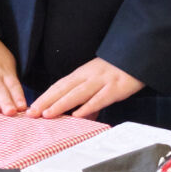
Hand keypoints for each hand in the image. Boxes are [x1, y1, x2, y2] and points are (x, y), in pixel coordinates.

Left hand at [27, 58, 144, 119]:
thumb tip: (80, 117)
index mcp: (83, 73)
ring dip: (61, 104)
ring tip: (47, 115)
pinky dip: (88, 106)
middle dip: (46, 101)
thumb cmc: (119, 70)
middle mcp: (89, 76)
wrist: (139, 55)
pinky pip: (99, 98)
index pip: (59, 85)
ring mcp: (102, 81)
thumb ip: (89, 100)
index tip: (31, 107)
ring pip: (77, 93)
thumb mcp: (100, 81)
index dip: (45, 96)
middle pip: (63, 88)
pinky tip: (77, 115)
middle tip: (31, 114)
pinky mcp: (116, 87)